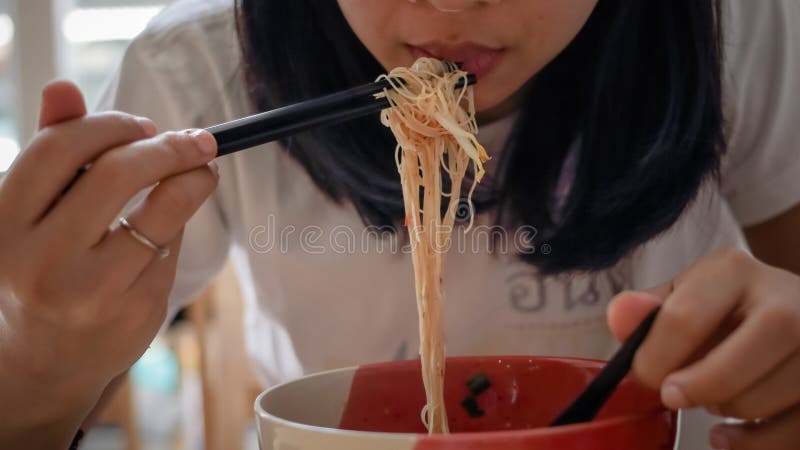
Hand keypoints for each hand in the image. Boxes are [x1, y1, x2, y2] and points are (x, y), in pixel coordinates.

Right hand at [0, 81, 217, 446]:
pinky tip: (184, 208)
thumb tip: (64, 87)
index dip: (111, 124)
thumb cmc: (41, 268)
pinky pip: (172, 245)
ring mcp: (89, 290)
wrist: (45, 360)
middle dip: (166, 146)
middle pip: (117, 172)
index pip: (59, 148)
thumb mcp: (31, 213)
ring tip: (203, 166)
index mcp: (2, 224)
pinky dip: (184, 217)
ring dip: (194, 175)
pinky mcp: (133, 310)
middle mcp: (38, 260)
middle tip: (192, 140)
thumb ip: (52, 152)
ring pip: (161, 209)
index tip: (144, 126)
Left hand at [608, 249, 799, 449]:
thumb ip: (646, 312)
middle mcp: (787, 300)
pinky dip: (757, 442)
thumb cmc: (724, 308)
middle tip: (672, 396)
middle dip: (698, 387)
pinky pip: (794, 430)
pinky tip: (731, 434)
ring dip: (731, 409)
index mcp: (734, 271)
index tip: (645, 376)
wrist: (789, 308)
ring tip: (717, 396)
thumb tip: (619, 315)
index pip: (684, 318)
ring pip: (767, 398)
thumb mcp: (683, 296)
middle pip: (737, 359)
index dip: (654, 358)